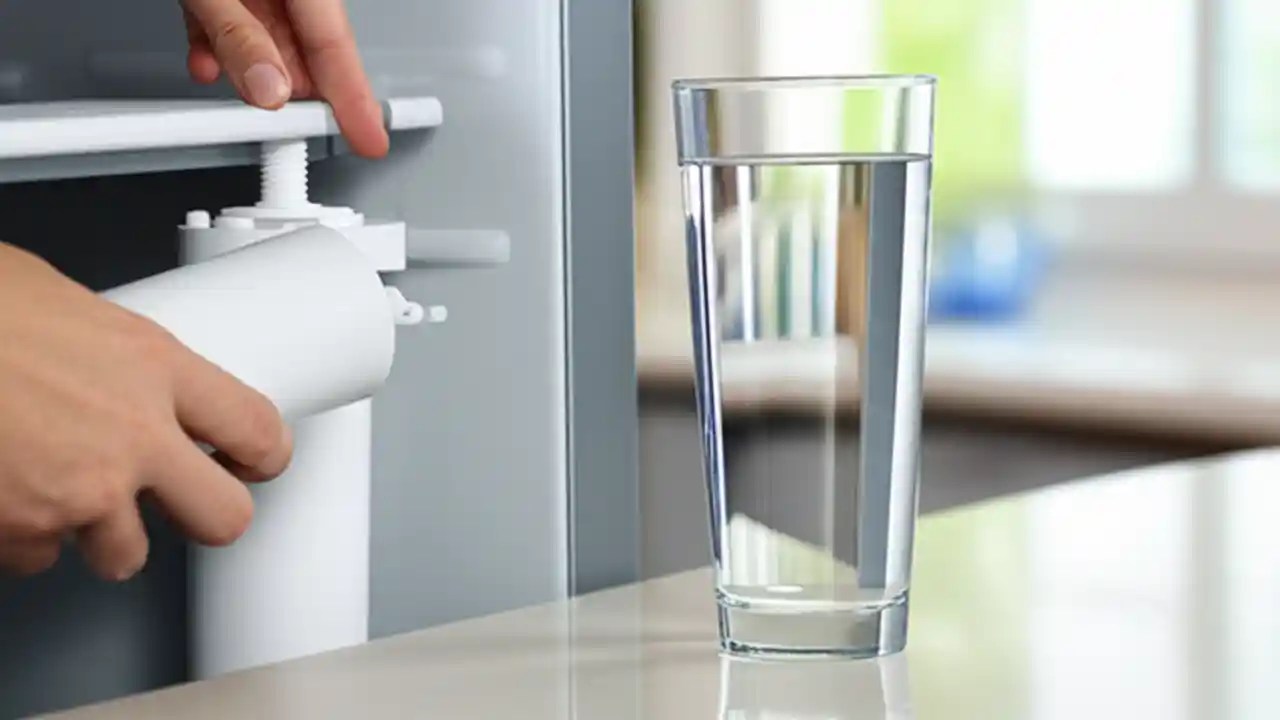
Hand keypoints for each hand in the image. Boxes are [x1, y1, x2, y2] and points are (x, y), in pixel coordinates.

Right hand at [0, 244, 292, 579]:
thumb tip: (117, 367)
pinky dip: (27, 534)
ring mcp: (77, 493)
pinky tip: (8, 490)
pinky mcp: (21, 530)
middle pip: (223, 517)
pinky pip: (41, 555)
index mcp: (153, 365)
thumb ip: (112, 351)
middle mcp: (130, 437)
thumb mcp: (64, 302)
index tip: (256, 460)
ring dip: (102, 531)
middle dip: (207, 515)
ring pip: (125, 553)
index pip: (257, 426)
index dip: (266, 453)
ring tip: (65, 488)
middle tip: (185, 501)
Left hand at [180, 0, 388, 157]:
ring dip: (250, 69)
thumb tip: (268, 90)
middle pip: (309, 45)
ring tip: (236, 94)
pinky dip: (223, 43)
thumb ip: (238, 37)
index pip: (335, 46)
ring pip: (271, 35)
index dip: (354, 100)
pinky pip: (238, 16)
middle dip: (294, 89)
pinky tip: (206, 62)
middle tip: (291, 131)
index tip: (369, 141)